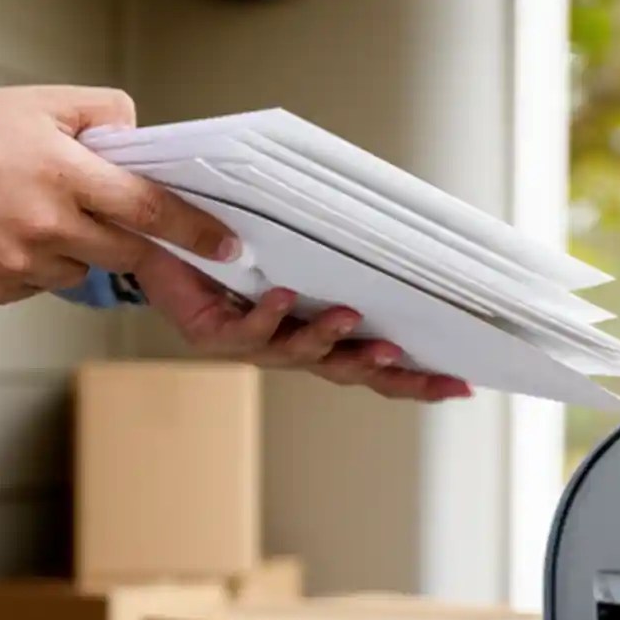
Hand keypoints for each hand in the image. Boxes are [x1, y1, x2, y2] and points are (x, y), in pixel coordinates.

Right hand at [0, 85, 236, 305]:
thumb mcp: (28, 105)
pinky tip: (0, 234)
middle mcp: (46, 224)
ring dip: (73, 249)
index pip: (150, 208)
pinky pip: (38, 285)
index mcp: (61, 174)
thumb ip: (96, 113)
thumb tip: (138, 134)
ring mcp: (19, 264)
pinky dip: (32, 265)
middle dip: (134, 241)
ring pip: (80, 269)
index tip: (226, 245)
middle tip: (112, 222)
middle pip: (125, 249)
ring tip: (26, 214)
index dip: (194, 230)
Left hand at [134, 247, 474, 401]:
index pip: (377, 366)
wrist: (157, 242)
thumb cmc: (232, 250)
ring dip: (329, 339)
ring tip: (353, 318)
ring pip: (300, 353)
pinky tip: (286, 297)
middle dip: (393, 376)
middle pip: (351, 373)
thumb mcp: (298, 253)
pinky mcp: (213, 335)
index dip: (418, 380)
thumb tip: (396, 234)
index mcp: (318, 336)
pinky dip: (269, 315)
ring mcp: (253, 347)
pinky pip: (247, 329)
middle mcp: (290, 349)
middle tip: (430, 370)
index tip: (462, 385)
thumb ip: (336, 256)